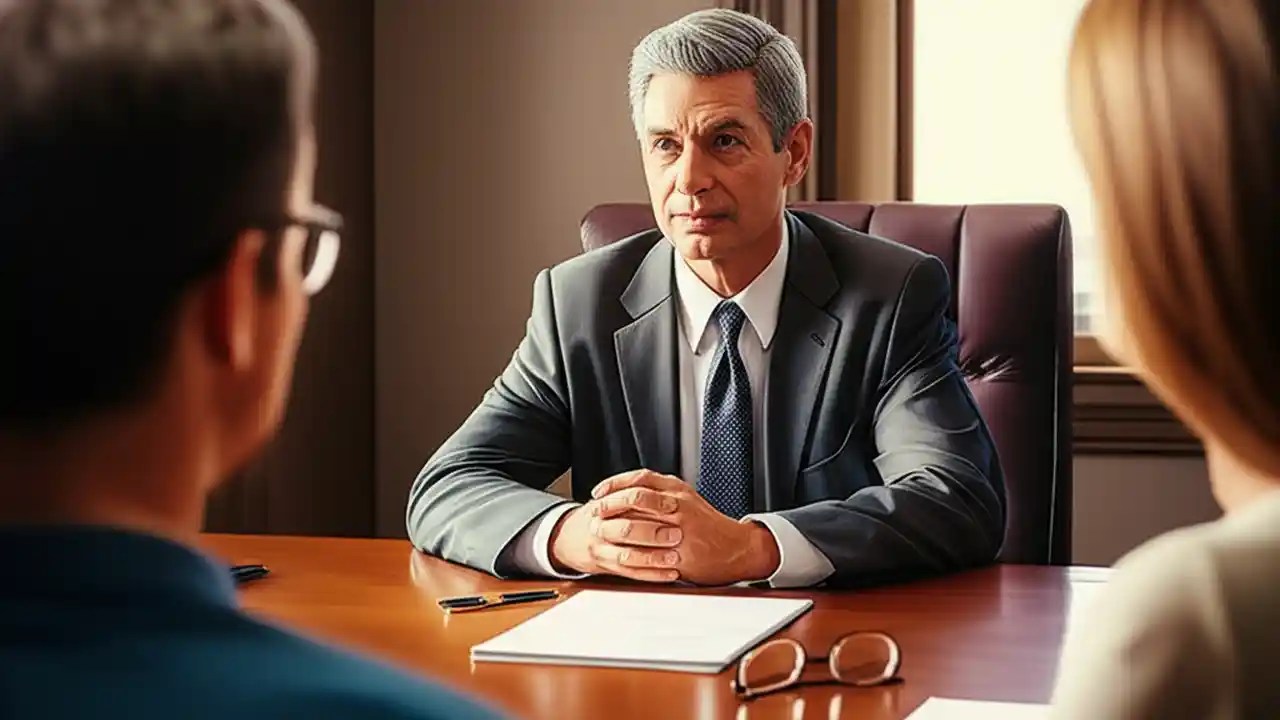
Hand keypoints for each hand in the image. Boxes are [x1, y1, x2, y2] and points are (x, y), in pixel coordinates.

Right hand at [547, 473, 682, 582]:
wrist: (568, 539)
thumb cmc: (598, 516)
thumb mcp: (608, 497)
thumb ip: (631, 491)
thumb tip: (668, 490)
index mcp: (603, 506)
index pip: (627, 500)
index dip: (651, 502)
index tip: (673, 505)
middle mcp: (600, 528)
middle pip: (626, 530)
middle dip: (653, 533)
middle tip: (676, 534)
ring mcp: (602, 550)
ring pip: (628, 556)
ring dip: (654, 558)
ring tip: (674, 557)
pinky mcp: (609, 568)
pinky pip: (632, 574)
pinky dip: (653, 575)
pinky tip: (670, 573)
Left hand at [591, 470, 780, 585]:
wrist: (737, 548)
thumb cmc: (709, 525)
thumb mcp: (687, 499)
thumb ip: (662, 493)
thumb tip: (629, 492)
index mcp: (677, 489)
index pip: (639, 478)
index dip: (614, 484)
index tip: (599, 492)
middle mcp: (679, 503)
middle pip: (635, 496)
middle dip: (610, 505)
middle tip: (595, 513)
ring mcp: (681, 526)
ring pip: (639, 521)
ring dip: (615, 527)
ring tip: (600, 532)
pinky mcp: (682, 549)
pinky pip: (650, 549)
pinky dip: (630, 549)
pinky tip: (618, 551)